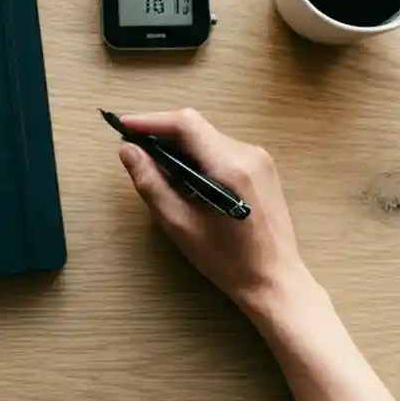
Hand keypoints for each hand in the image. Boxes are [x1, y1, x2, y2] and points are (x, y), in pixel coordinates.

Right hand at [117, 109, 308, 316]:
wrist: (275, 280)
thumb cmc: (229, 261)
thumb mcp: (181, 225)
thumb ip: (151, 184)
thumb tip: (128, 151)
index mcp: (231, 167)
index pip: (185, 124)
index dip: (150, 120)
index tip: (124, 126)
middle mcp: (249, 154)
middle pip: (196, 128)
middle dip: (162, 135)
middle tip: (135, 151)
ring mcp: (259, 159)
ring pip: (208, 138)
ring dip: (179, 148)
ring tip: (157, 170)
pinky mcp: (262, 168)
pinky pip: (222, 150)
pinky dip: (198, 157)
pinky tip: (185, 179)